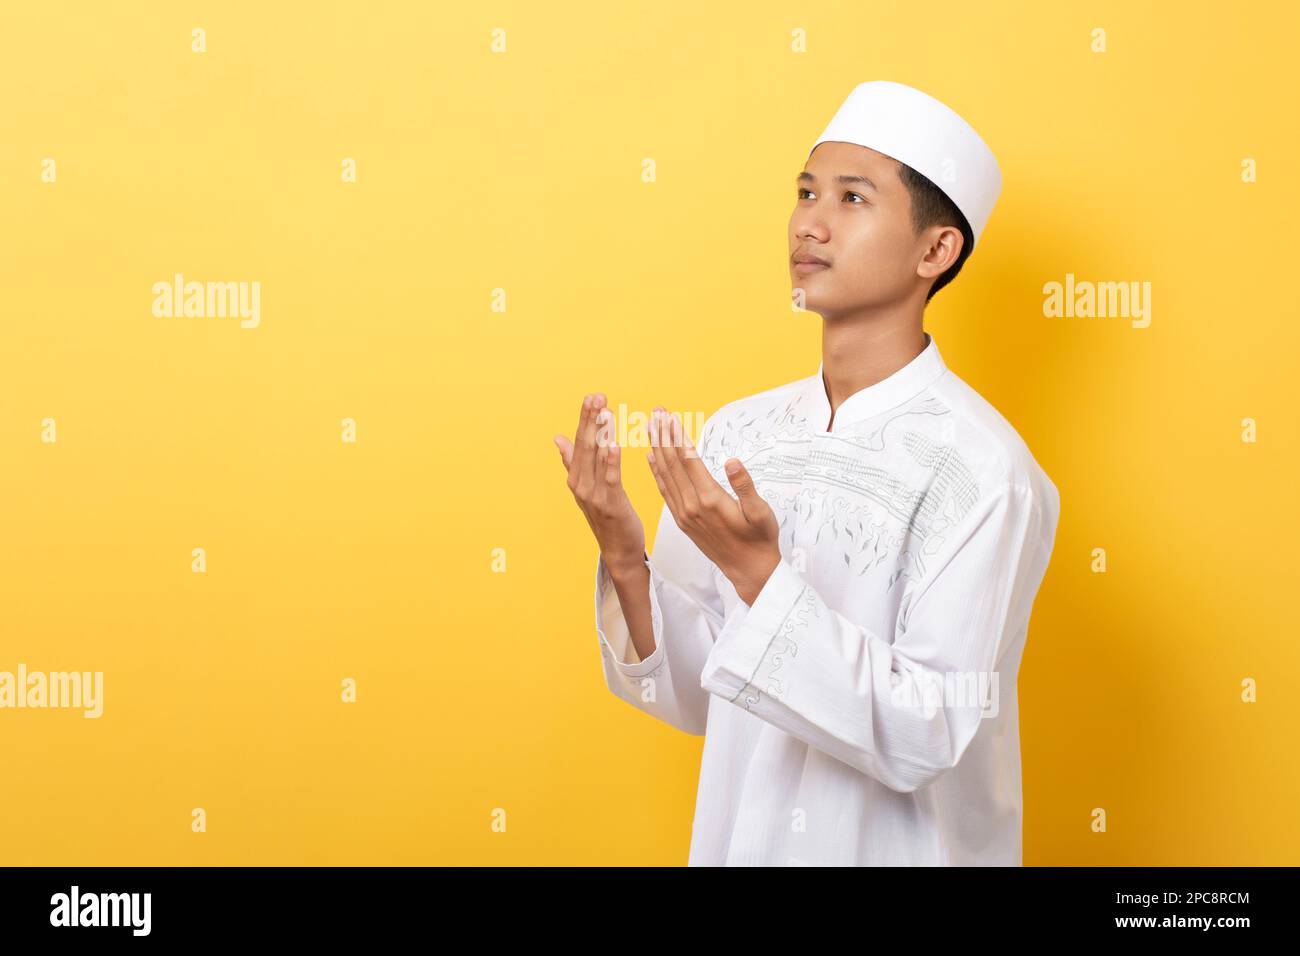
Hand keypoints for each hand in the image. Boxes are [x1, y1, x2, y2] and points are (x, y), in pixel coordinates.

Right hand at [554, 393, 646, 573]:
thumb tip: (558, 437)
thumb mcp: (586, 486)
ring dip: (600, 434)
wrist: (618, 549)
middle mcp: (580, 485)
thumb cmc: (606, 516)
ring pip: (595, 459)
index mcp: (576, 478)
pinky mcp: (611, 505)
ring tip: (605, 412)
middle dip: (591, 420)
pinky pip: (610, 479)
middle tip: (597, 396)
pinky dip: (610, 461)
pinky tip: (613, 444)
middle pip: (585, 446)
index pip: (579, 442)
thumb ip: (573, 461)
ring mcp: (593, 496)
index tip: (591, 396)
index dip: (585, 418)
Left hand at [646, 408, 780, 604]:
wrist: (749, 570)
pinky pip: (664, 491)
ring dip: (657, 449)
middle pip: (672, 464)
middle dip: (663, 435)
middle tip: (656, 412)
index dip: (677, 436)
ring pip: (665, 475)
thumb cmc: (759, 539)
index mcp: (710, 499)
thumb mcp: (760, 512)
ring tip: (651, 427)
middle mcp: (691, 506)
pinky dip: (656, 472)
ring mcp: (684, 514)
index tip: (670, 415)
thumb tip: (732, 462)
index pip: (688, 460)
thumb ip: (745, 486)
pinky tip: (651, 458)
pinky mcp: (682, 521)